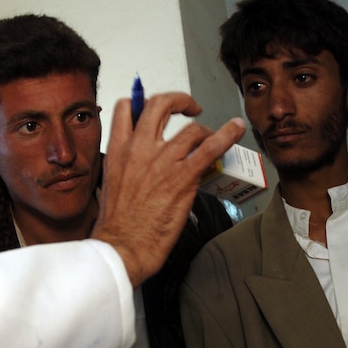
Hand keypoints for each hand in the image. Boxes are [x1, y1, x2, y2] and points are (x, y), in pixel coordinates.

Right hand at [93, 92, 245, 285]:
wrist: (121, 247)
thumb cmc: (116, 226)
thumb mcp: (111, 184)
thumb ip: (125, 166)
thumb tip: (142, 163)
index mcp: (118, 150)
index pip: (126, 108)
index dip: (142, 102)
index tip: (155, 108)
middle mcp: (139, 149)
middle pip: (160, 105)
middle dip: (178, 100)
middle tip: (189, 107)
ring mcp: (162, 162)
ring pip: (191, 128)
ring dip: (205, 130)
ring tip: (211, 137)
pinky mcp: (183, 178)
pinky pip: (210, 148)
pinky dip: (227, 135)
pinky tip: (236, 130)